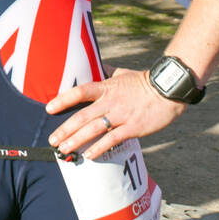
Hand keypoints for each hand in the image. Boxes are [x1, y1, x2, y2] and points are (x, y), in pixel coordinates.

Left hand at [46, 67, 185, 160]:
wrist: (169, 90)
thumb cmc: (145, 81)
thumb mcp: (122, 73)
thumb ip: (106, 71)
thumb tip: (95, 64)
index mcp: (105, 87)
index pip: (79, 92)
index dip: (62, 100)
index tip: (49, 108)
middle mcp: (110, 102)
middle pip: (82, 116)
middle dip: (65, 130)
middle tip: (52, 140)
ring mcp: (121, 116)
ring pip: (93, 130)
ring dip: (76, 141)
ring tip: (64, 149)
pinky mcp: (133, 128)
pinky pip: (112, 139)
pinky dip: (99, 148)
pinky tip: (88, 155)